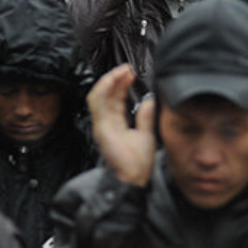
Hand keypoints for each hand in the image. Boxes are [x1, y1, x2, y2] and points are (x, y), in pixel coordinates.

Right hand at [87, 65, 155, 186]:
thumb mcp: (146, 134)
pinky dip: (104, 89)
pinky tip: (113, 80)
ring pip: (98, 96)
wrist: (134, 179)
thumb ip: (145, 117)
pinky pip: (98, 104)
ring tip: (122, 70)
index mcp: (115, 124)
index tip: (131, 72)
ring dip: (109, 80)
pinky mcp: (102, 128)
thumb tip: (149, 100)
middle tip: (127, 67)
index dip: (121, 84)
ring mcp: (102, 126)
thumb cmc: (138, 162)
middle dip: (115, 78)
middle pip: (106, 95)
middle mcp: (106, 123)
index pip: (114, 99)